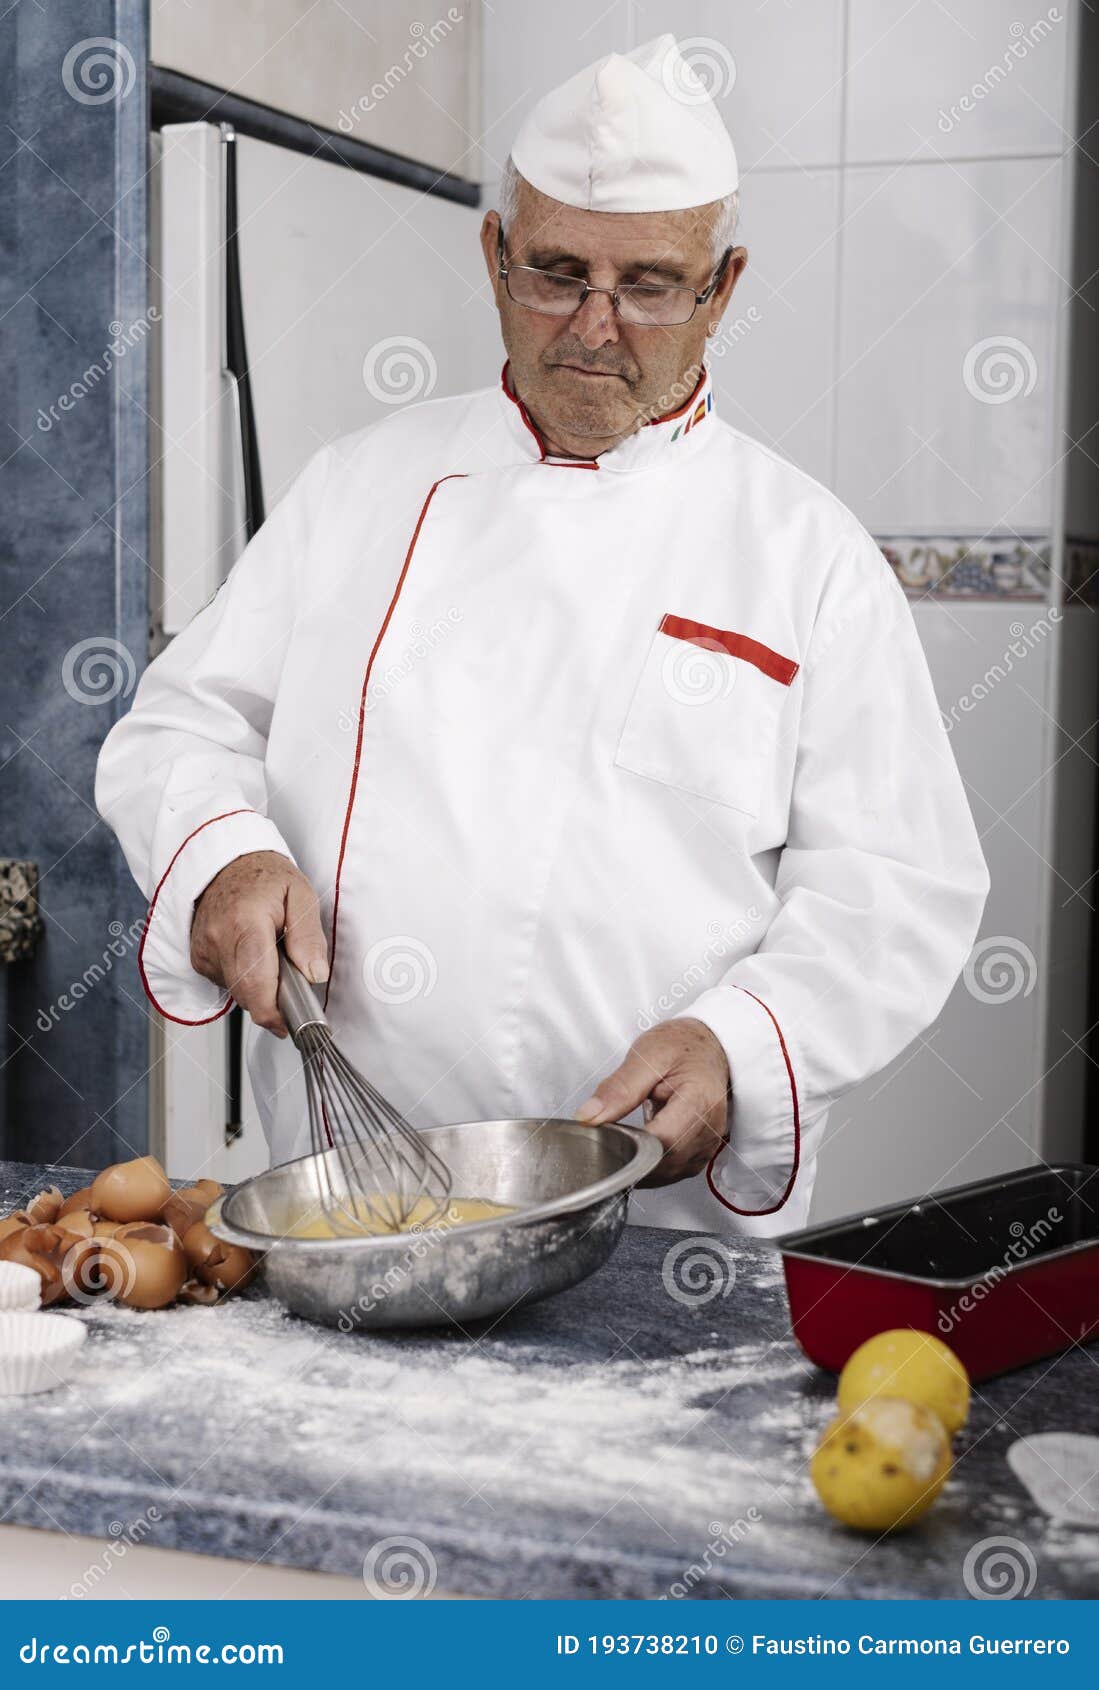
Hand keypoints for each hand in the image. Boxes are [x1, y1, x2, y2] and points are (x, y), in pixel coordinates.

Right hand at [190, 850, 327, 1036]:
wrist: (226, 864)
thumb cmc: (265, 877)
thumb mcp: (301, 895)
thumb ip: (309, 936)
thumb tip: (315, 974)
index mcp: (246, 922)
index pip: (257, 983)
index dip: (274, 1013)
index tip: (291, 1024)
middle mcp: (219, 939)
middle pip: (247, 995)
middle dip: (273, 1002)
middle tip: (292, 981)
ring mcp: (204, 950)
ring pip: (237, 992)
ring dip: (259, 987)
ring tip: (271, 956)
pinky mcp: (199, 957)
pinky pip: (226, 982)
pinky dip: (244, 978)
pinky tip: (251, 955)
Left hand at [575, 1018, 730, 1185]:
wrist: (707, 1046)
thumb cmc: (682, 1046)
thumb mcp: (646, 1055)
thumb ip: (618, 1088)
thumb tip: (589, 1117)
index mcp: (699, 1100)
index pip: (663, 1140)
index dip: (630, 1145)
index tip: (604, 1134)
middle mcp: (710, 1127)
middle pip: (664, 1161)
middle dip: (631, 1156)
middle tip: (606, 1136)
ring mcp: (708, 1142)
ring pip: (668, 1172)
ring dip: (640, 1164)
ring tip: (622, 1138)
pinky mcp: (700, 1151)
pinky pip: (673, 1170)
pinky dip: (651, 1164)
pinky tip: (638, 1147)